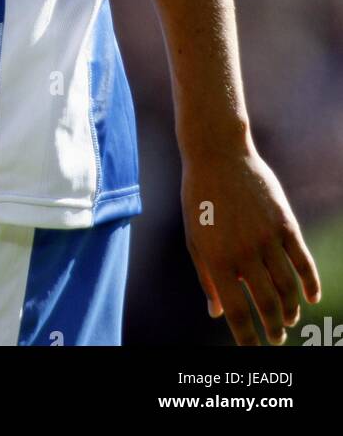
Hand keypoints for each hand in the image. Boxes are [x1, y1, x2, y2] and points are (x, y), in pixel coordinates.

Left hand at [181, 144, 321, 345]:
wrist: (217, 154)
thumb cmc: (200, 199)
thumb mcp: (195, 239)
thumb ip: (207, 277)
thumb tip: (216, 313)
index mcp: (217, 259)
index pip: (237, 312)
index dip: (247, 337)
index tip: (253, 351)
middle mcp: (243, 252)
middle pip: (267, 304)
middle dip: (274, 328)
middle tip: (276, 338)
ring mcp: (267, 237)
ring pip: (288, 287)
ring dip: (291, 309)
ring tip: (288, 320)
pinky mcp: (285, 223)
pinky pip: (303, 261)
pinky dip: (310, 284)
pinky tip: (311, 298)